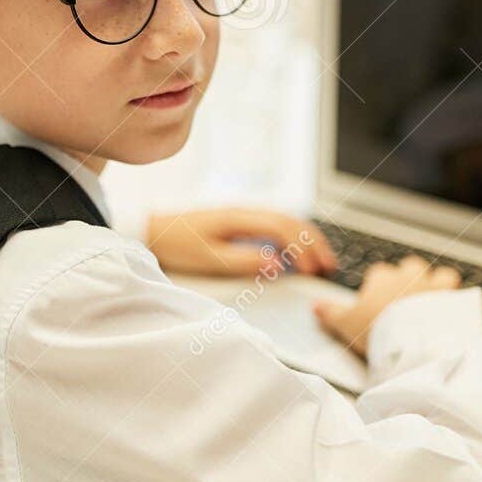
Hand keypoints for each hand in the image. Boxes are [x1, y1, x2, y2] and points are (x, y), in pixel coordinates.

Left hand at [145, 208, 336, 277]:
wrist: (153, 231)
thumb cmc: (177, 244)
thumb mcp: (209, 259)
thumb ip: (244, 262)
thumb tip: (277, 265)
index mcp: (239, 217)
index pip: (283, 228)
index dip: (303, 248)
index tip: (314, 269)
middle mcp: (245, 211)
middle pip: (290, 220)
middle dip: (313, 242)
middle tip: (329, 265)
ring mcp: (242, 214)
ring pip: (284, 220)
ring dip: (305, 238)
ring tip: (320, 258)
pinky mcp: (238, 221)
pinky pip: (272, 225)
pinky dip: (290, 236)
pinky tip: (296, 250)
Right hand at [314, 255, 472, 357]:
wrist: (410, 343)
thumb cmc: (377, 331)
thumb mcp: (346, 324)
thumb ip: (329, 312)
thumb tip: (315, 306)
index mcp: (385, 280)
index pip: (380, 273)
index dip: (379, 285)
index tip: (377, 298)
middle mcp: (414, 279)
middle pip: (414, 268)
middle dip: (415, 279)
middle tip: (411, 298)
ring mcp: (440, 290)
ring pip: (446, 277)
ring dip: (447, 288)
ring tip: (446, 301)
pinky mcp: (463, 306)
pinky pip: (481, 301)